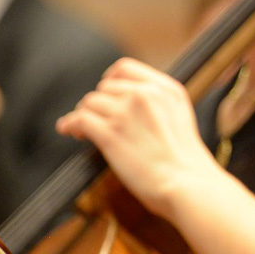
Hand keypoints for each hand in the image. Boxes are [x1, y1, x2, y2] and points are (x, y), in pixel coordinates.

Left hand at [56, 58, 220, 221]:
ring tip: (81, 129)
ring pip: (90, 102)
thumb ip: (157, 102)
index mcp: (165, 89)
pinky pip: (79, 119)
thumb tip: (126, 102)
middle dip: (98, 104)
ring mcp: (126, 113)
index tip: (105, 92)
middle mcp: (145, 95)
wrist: (187, 185)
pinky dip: (69, 124)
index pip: (124, 68)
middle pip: (104, 88)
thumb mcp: (180, 117)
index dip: (109, 80)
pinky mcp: (110, 134)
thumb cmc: (185, 162)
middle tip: (95, 120)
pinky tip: (67, 130)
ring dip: (83, 115)